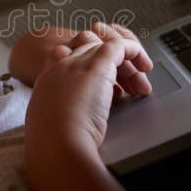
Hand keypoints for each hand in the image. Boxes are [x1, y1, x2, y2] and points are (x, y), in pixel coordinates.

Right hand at [26, 31, 151, 153]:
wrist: (56, 143)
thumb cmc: (54, 144)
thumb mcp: (49, 126)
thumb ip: (59, 117)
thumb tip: (73, 124)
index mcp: (46, 81)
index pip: (64, 56)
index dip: (84, 67)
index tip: (99, 88)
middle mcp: (60, 66)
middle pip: (89, 49)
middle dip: (109, 65)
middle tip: (126, 88)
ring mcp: (77, 63)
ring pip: (105, 47)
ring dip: (125, 62)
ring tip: (138, 84)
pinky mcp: (97, 65)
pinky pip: (120, 45)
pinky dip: (135, 52)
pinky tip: (144, 66)